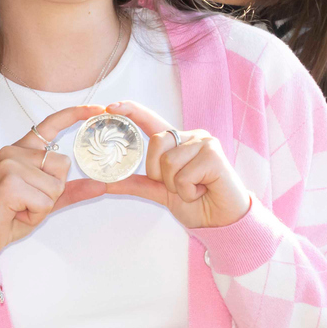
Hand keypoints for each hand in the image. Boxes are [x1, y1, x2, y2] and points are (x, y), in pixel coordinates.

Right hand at [0, 104, 107, 279]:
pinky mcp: (9, 183)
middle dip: (54, 190)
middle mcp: (13, 152)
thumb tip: (101, 184)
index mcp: (20, 151)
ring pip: (56, 185)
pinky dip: (37, 214)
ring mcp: (9, 165)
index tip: (98, 108)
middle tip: (28, 202)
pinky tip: (15, 214)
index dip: (75, 114)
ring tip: (20, 208)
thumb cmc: (6, 219)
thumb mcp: (44, 202)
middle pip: (63, 164)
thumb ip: (70, 190)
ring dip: (44, 205)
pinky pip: (45, 201)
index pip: (50, 125)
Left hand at [100, 100, 252, 228]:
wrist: (222, 220)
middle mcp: (191, 137)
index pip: (150, 120)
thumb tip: (104, 183)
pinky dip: (188, 191)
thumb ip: (136, 184)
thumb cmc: (197, 203)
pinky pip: (184, 176)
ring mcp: (204, 143)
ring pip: (168, 162)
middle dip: (158, 172)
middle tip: (178, 185)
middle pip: (155, 141)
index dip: (130, 110)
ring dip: (175, 186)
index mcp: (176, 143)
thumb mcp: (160, 193)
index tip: (110, 107)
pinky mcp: (214, 155)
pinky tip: (203, 191)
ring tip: (194, 189)